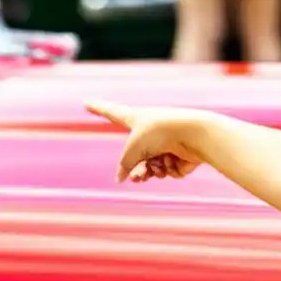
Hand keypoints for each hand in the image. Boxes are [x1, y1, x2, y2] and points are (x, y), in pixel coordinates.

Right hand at [86, 100, 205, 182]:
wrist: (193, 134)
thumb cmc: (160, 133)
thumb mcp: (133, 149)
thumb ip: (124, 165)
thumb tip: (120, 178)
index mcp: (136, 118)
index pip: (112, 112)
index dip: (99, 108)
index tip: (87, 102)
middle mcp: (150, 129)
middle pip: (136, 155)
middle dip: (137, 169)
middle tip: (137, 178)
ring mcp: (165, 141)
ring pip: (152, 166)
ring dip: (151, 171)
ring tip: (156, 168)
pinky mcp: (180, 154)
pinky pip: (168, 169)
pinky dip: (168, 169)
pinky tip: (175, 160)